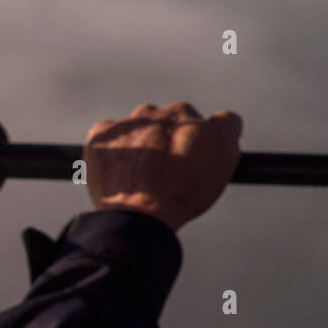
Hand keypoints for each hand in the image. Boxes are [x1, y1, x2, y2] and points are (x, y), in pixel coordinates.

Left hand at [83, 102, 242, 231]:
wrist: (141, 215)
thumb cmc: (187, 188)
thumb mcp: (226, 156)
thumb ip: (228, 126)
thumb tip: (224, 117)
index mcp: (184, 113)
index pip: (197, 122)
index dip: (198, 144)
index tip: (193, 163)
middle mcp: (153, 112)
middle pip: (165, 123)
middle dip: (168, 140)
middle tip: (169, 172)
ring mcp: (123, 124)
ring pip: (137, 129)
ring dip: (142, 144)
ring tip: (144, 175)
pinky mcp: (98, 138)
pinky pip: (108, 137)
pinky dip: (115, 150)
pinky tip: (122, 170)